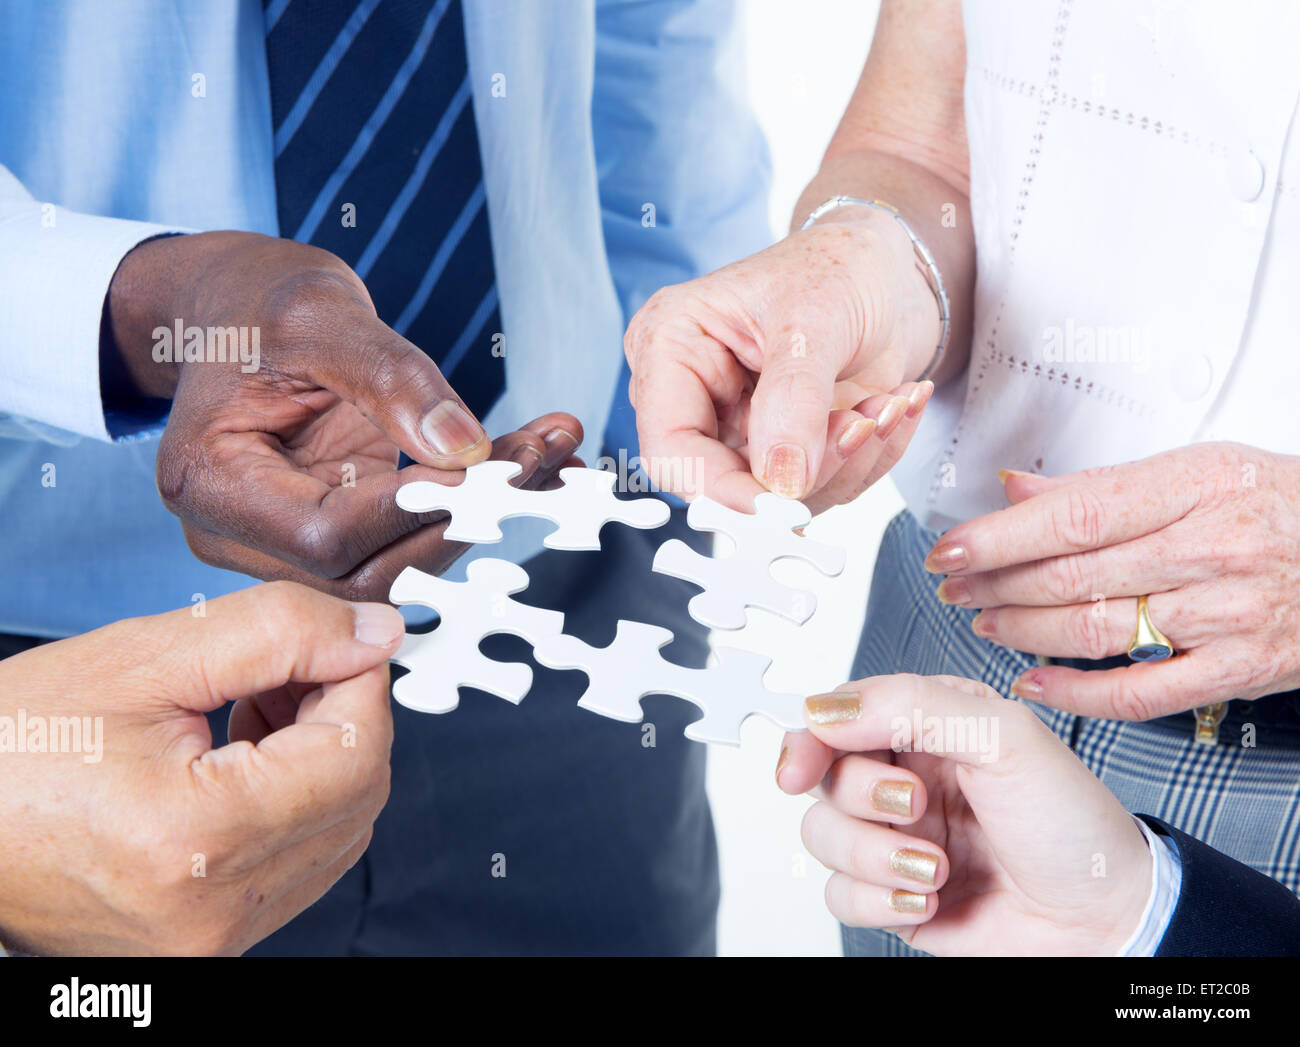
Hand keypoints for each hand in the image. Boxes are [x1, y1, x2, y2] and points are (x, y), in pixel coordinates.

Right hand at [0, 582, 400, 955]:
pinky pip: (297, 868)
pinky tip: (243, 761)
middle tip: (288, 668)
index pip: (357, 752)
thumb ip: (280, 633)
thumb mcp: (149, 658)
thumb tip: (377, 634)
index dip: (360, 681)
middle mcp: (214, 913)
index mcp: (201, 840)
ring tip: (253, 709)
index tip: (338, 640)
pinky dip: (294, 806)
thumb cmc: (16, 743)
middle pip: (358, 796)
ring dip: (322, 760)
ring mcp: (209, 941)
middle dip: (342, 716)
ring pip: (339, 833)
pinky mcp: (202, 947)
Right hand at [103, 231, 583, 599]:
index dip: (414, 508)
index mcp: (211, 483)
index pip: (325, 535)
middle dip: (466, 516)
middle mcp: (242, 533)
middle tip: (540, 448)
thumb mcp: (318, 315)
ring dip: (487, 512)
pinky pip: (415, 537)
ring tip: (553, 445)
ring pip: (403, 562)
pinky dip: (481, 503)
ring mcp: (289, 543)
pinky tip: (540, 463)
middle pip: (369, 568)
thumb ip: (388, 379)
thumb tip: (464, 448)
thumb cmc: (257, 300)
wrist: (239, 308)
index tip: (488, 464)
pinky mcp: (341, 532)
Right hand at [623, 210, 937, 511]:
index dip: (721, 488)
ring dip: (851, 460)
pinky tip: (890, 408)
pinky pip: (820, 489)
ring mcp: (741, 429)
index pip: (671, 449)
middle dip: (811, 467)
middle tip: (866, 423)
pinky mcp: (783, 450)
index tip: (786, 500)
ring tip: (891, 402)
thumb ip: (794, 400)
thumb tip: (781, 481)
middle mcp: (697, 397)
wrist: (892, 275)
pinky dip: (866, 459)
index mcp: (671, 348)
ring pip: (782, 495)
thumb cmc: (841, 268)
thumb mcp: (817, 319)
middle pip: (728, 483)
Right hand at [776, 675, 1151, 955]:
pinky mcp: (893, 893)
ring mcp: (896, 838)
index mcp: (927, 726)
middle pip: (824, 778)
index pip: (839, 717)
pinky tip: (928, 897)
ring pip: (823, 837)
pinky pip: (839, 895)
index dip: (809, 738)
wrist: (1104, 920)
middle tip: (917, 807)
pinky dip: (878, 899)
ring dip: (874, 855)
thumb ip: (908, 706)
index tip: (799, 767)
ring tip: (935, 867)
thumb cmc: (1072, 824)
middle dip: (863, 799)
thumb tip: (824, 710)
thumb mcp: (1002, 736)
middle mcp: (905, 777)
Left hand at [924, 442, 1299, 719]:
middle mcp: (1211, 550)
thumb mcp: (1199, 470)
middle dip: (996, 584)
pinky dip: (1076, 693)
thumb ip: (1101, 485)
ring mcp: (1225, 615)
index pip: (1074, 515)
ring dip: (1022, 630)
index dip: (999, 537)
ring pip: (1095, 630)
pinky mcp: (1237, 670)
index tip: (951, 549)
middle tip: (954, 586)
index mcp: (1196, 487)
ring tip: (984, 621)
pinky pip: (1139, 692)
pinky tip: (1033, 682)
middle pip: (1073, 574)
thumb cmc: (1282, 506)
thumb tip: (1016, 489)